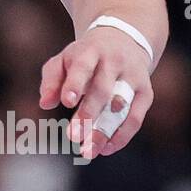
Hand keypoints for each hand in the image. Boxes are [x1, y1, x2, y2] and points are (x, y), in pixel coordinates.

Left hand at [38, 29, 153, 159]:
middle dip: (89, 114)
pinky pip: (135, 118)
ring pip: (121, 107)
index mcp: (91, 51)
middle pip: (103, 89)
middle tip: (73, 136)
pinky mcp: (145, 93)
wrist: (124, 40)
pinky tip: (105, 149)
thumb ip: (52, 80)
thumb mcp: (64, 59)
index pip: (83, 66)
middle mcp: (115, 62)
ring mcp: (133, 78)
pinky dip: (121, 136)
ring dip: (105, 131)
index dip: (75, 84)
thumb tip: (44, 104)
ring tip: (88, 150)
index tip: (67, 102)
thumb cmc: (86, 56)